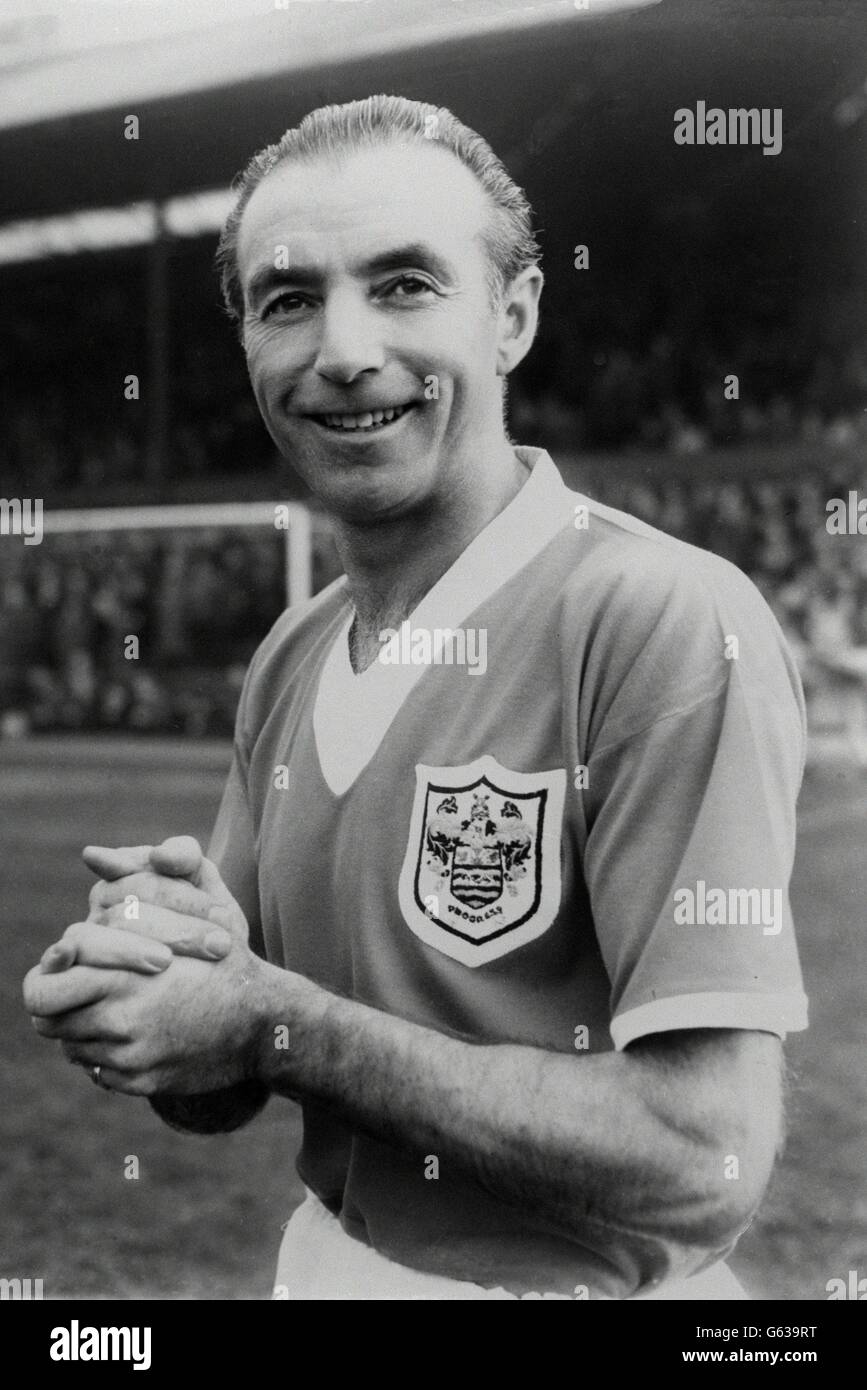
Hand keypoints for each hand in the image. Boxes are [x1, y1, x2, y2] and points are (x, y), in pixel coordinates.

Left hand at [23, 851, 270, 1095]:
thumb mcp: (184, 915)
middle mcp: (120, 1022)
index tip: (63, 965)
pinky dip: (106, 1052)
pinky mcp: (143, 1083)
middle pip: (47, 1022)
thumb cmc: (225, 959)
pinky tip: (131, 1032)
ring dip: (80, 1027)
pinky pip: (99, 1071)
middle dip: (54, 1004)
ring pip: (71, 1047)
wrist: (265, 1022)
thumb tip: (91, 856)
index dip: (48, 974)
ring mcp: (131, 1059)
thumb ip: (132, 889)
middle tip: (70, 991)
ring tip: (105, 1007)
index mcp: (123, 979)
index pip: (44, 989)